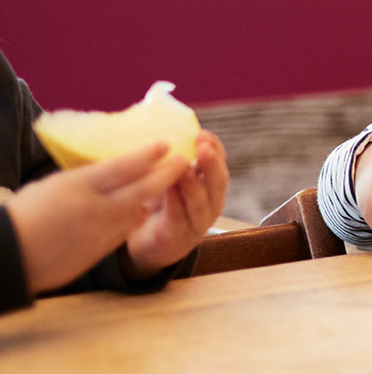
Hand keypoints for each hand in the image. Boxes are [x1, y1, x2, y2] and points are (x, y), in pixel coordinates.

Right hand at [6, 143, 188, 292]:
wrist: (10, 256)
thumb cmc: (25, 213)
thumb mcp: (54, 185)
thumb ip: (86, 178)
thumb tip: (110, 169)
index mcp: (81, 186)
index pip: (123, 167)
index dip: (147, 155)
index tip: (165, 143)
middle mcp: (97, 208)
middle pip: (143, 188)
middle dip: (167, 173)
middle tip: (184, 160)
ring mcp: (101, 231)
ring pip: (139, 210)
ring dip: (156, 196)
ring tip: (169, 182)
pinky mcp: (100, 250)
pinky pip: (125, 230)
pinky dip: (135, 216)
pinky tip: (141, 209)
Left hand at [125, 131, 230, 276]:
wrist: (151, 247)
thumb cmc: (161, 207)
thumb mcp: (173, 181)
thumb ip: (176, 162)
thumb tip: (164, 126)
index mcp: (212, 189)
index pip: (219, 166)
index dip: (215, 150)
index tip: (202, 134)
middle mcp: (210, 206)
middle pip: (218, 184)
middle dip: (211, 164)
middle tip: (203, 147)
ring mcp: (197, 225)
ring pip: (201, 204)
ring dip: (193, 185)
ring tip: (185, 168)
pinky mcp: (177, 240)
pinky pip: (178, 220)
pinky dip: (174, 204)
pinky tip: (165, 190)